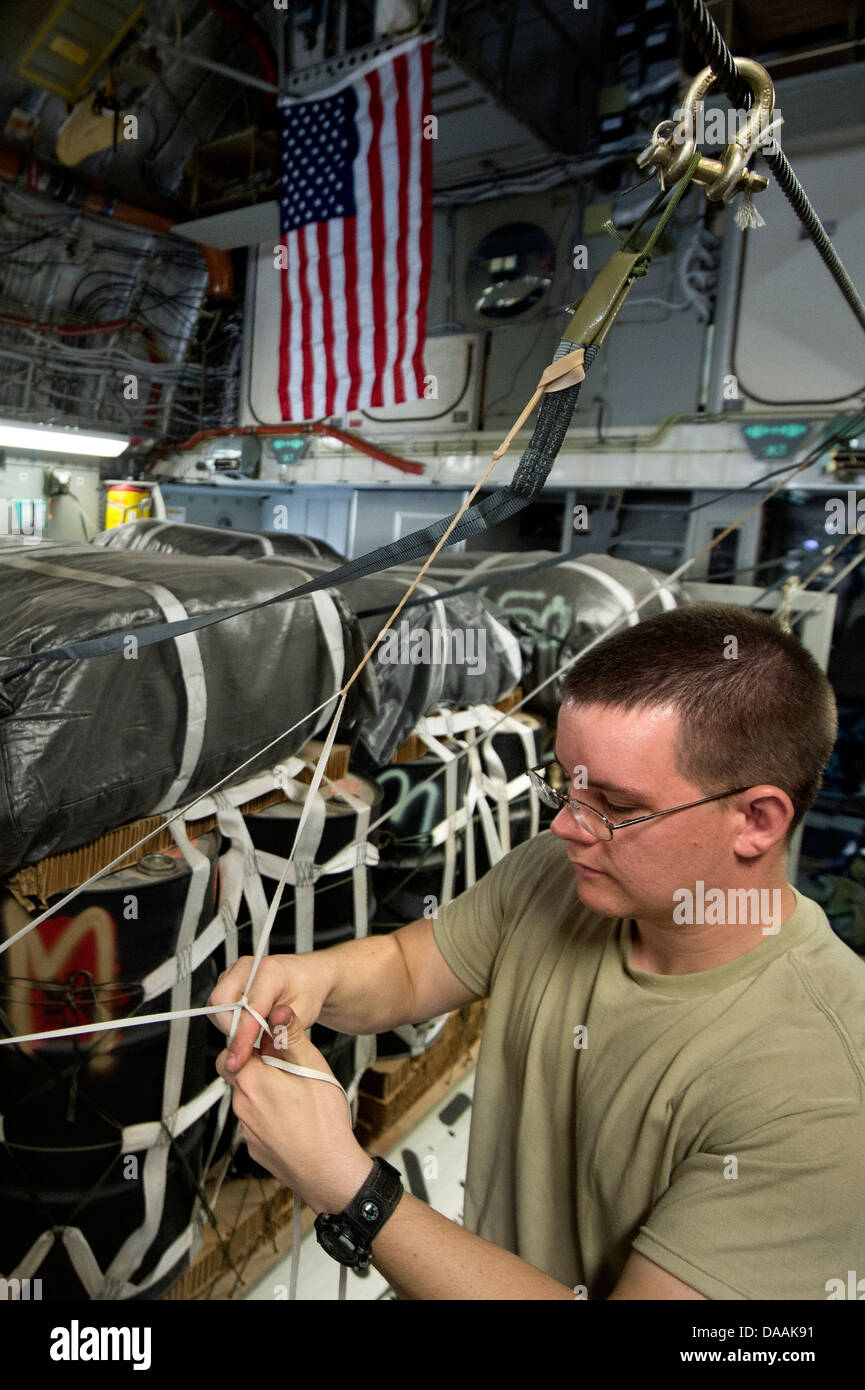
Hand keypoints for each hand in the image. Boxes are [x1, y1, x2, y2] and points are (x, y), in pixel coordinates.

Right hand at [208, 953, 332, 1072]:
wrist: (306, 977)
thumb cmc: (306, 990)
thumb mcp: (304, 1013)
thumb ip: (284, 1029)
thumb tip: (267, 1042)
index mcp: (270, 972)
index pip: (247, 1009)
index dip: (242, 1038)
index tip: (238, 1060)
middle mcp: (248, 968)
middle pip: (221, 1003)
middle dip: (232, 1030)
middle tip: (249, 1045)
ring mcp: (235, 973)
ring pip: (216, 1005)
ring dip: (230, 1026)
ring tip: (254, 1032)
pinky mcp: (228, 981)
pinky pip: (218, 1006)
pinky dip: (228, 1020)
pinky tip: (248, 1025)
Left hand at [215, 1004, 371, 1212]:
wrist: (329, 1172)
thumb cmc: (323, 1123)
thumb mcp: (313, 1067)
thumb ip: (291, 1036)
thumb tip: (278, 1011)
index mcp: (253, 1082)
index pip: (229, 1053)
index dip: (245, 1045)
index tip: (265, 1044)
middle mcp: (243, 1106)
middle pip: (239, 1076)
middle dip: (258, 1068)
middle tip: (287, 1068)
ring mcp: (247, 1131)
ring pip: (248, 1100)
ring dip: (265, 1093)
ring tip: (297, 1096)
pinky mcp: (254, 1149)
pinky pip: (256, 1123)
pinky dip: (269, 1117)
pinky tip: (294, 1119)